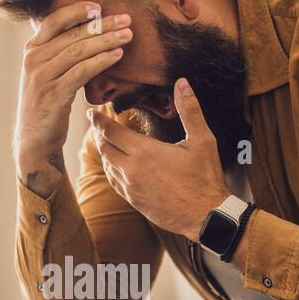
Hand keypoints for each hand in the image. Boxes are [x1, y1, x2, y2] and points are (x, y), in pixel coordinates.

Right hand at [13, 2, 132, 195]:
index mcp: (31, 50)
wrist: (34, 141)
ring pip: (78, 51)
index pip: (53, 20)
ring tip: (127, 36)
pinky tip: (117, 56)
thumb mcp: (48, 75)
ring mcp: (41, 77)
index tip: (99, 6)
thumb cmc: (47, 106)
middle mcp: (33, 60)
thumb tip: (90, 34)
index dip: (76, 11)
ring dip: (106, 41)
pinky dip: (100, 61)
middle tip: (126, 19)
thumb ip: (60, 54)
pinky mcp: (53, 94)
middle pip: (72, 34)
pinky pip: (81, 72)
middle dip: (102, 25)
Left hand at [88, 78, 230, 238]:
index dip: (99, 120)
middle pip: (104, 148)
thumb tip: (182, 83)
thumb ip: (190, 110)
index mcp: (144, 152)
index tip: (92, 111)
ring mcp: (131, 188)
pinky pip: (114, 182)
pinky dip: (111, 169)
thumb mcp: (202, 140)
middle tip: (100, 124)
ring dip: (105, 152)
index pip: (111, 132)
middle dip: (100, 134)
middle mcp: (131, 170)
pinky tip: (116, 165)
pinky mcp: (134, 202)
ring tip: (107, 141)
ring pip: (107, 166)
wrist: (206, 217)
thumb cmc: (205, 178)